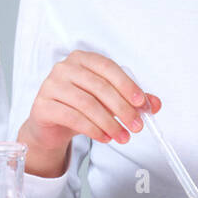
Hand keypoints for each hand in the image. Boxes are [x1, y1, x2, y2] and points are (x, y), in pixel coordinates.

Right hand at [16, 51, 161, 176]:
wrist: (52, 125)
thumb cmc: (80, 106)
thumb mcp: (108, 101)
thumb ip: (131, 100)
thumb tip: (155, 104)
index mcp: (83, 59)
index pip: (108, 68)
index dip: (127, 85)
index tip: (142, 104)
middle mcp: (65, 68)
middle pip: (99, 87)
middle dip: (122, 109)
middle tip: (137, 126)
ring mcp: (51, 85)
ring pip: (87, 104)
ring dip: (110, 123)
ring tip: (123, 136)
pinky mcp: (43, 105)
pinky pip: (72, 117)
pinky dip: (93, 129)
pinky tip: (105, 138)